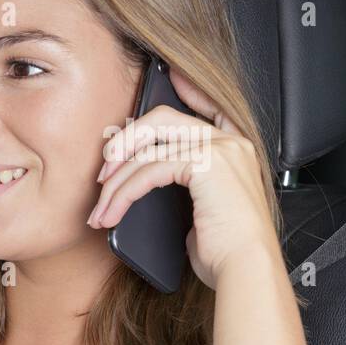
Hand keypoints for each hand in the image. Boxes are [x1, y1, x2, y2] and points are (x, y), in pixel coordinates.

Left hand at [88, 66, 278, 289]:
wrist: (245, 268)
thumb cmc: (225, 249)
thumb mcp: (201, 209)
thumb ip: (184, 184)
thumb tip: (146, 184)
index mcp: (235, 148)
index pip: (210, 104)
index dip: (188, 86)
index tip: (167, 75)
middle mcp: (232, 142)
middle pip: (164, 118)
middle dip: (124, 141)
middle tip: (102, 174)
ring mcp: (223, 149)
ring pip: (149, 146)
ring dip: (115, 180)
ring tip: (100, 208)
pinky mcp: (208, 164)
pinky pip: (150, 169)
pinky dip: (124, 192)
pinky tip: (112, 213)